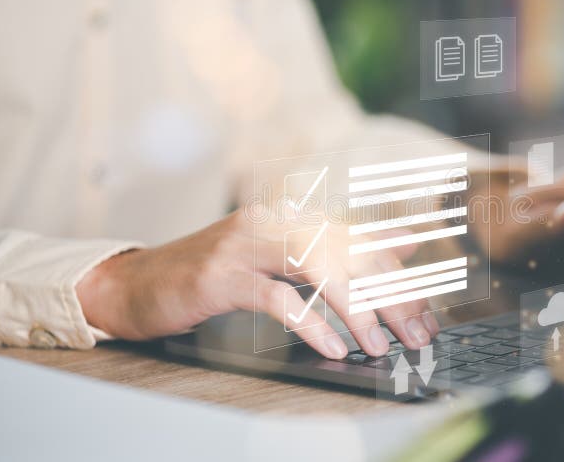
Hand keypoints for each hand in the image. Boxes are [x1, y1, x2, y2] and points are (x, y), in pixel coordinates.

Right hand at [76, 211, 438, 358]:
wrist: (139, 281)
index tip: (424, 313)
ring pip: (317, 266)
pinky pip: (276, 297)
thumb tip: (405, 245)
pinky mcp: (221, 274)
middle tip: (416, 333)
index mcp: (294, 217)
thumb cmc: (215, 275)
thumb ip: (341, 251)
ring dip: (357, 308)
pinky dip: (310, 322)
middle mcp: (275, 221)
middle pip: (348, 253)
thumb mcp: (282, 259)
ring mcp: (246, 245)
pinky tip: (332, 346)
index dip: (398, 278)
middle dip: (390, 296)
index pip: (360, 242)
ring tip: (381, 343)